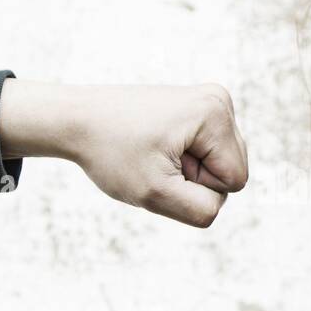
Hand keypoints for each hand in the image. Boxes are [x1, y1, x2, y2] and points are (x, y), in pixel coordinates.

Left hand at [0, 80, 248, 226]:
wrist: (76, 120)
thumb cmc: (111, 153)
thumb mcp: (156, 194)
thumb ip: (201, 210)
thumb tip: (221, 203)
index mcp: (215, 114)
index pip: (234, 182)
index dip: (196, 188)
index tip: (160, 167)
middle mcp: (219, 100)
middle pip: (231, 171)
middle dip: (194, 178)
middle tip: (154, 161)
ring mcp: (210, 101)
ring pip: (219, 165)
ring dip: (187, 170)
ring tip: (154, 152)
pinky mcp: (198, 107)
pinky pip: (207, 153)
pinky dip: (183, 158)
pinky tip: (155, 145)